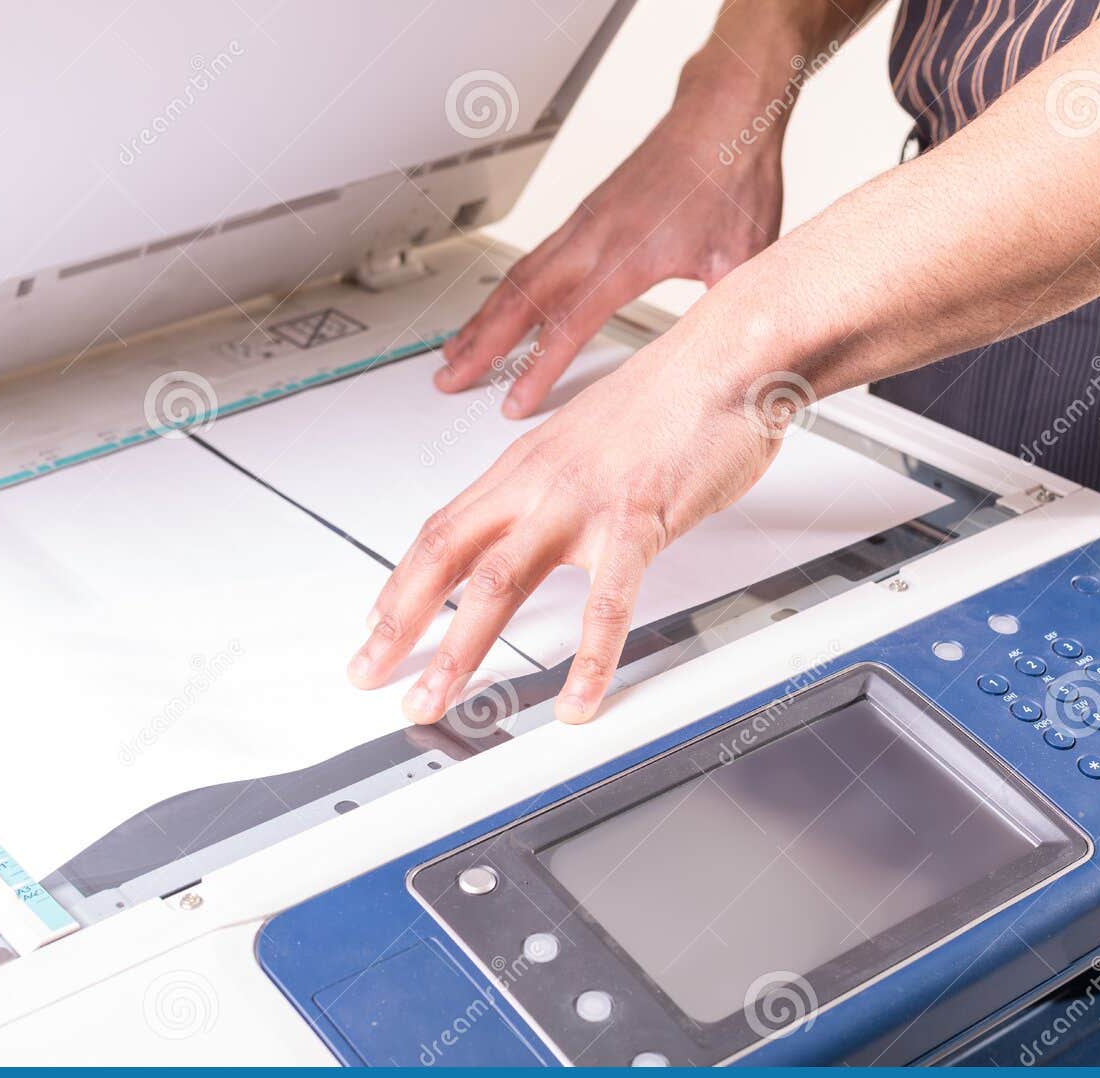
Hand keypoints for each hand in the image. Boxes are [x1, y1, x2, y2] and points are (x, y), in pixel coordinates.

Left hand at [348, 343, 789, 724]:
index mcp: (526, 464)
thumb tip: (546, 522)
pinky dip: (588, 661)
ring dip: (459, 650)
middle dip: (398, 624)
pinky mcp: (637, 520)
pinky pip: (606, 604)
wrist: (730, 355)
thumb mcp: (594, 440)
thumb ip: (562, 485)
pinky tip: (576, 701)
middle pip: (446, 558)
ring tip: (434, 698)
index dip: (402, 583)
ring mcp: (583, 502)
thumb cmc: (675, 396)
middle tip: (369, 673)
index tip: (377, 624)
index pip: (443, 531)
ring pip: (500, 583)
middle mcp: (540, 482)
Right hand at [433, 92, 784, 417]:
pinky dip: (503, 290)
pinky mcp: (584, 215)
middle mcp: (594, 238)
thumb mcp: (743, 258)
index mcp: (629, 256)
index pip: (570, 323)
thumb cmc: (731, 177)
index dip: (539, 368)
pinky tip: (495, 307)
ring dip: (481, 319)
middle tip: (449, 380)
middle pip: (520, 301)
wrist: (722, 115)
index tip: (515, 401)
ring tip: (454, 352)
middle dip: (480, 346)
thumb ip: (725, 313)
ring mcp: (583, 224)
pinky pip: (531, 259)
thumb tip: (728, 358)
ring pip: (516, 278)